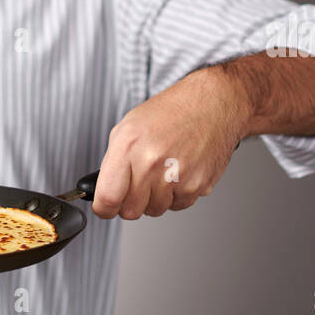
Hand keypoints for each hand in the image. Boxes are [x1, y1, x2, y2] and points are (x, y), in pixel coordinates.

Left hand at [92, 66, 250, 218]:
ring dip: (155, 198)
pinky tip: (178, 173)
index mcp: (129, 147)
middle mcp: (151, 163)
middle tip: (138, 185)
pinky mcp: (197, 185)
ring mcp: (176, 176)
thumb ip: (113, 162)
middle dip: (130, 202)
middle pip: (131, 211)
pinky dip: (176, 195)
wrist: (212, 104)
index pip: (107, 197)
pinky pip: (178, 206)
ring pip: (155, 210)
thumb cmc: (170, 113)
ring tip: (162, 172)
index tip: (105, 208)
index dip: (104, 208)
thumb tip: (103, 189)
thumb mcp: (128, 128)